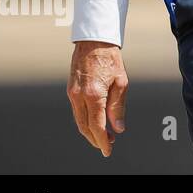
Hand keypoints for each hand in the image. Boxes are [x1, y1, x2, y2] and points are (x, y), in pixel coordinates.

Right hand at [67, 41, 128, 156]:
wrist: (93, 42)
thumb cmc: (110, 59)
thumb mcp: (121, 82)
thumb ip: (118, 107)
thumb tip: (118, 128)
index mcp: (94, 94)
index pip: (96, 125)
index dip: (102, 140)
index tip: (108, 150)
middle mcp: (79, 96)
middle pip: (85, 126)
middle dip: (96, 139)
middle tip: (108, 145)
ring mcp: (72, 94)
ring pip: (79, 120)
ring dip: (90, 131)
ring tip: (105, 136)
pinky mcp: (70, 91)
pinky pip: (77, 112)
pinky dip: (85, 120)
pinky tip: (95, 122)